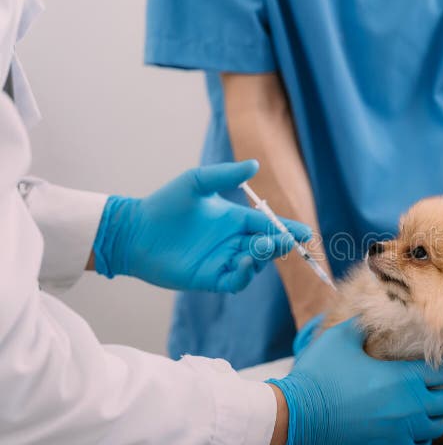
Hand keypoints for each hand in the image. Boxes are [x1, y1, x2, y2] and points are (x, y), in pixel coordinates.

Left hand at [92, 160, 311, 292]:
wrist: (135, 231)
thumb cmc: (164, 205)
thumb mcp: (196, 183)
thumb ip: (225, 175)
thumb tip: (255, 164)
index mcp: (234, 220)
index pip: (268, 225)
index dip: (287, 229)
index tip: (305, 233)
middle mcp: (233, 241)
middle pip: (266, 246)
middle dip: (279, 244)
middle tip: (285, 240)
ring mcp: (223, 261)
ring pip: (256, 264)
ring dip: (263, 257)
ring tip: (262, 247)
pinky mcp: (211, 278)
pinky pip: (236, 280)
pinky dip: (246, 274)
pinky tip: (246, 262)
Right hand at [268, 318, 442, 444]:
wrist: (295, 419)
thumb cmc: (318, 376)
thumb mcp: (341, 339)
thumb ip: (366, 324)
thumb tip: (377, 307)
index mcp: (402, 377)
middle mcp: (410, 406)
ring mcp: (401, 432)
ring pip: (438, 425)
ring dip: (439, 413)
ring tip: (434, 404)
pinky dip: (423, 439)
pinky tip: (415, 429)